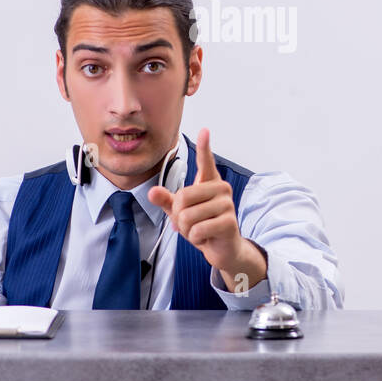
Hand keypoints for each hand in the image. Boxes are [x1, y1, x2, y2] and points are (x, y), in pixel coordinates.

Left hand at [148, 128, 266, 291]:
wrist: (222, 250)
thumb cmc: (203, 226)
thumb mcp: (181, 213)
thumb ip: (167, 201)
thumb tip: (152, 191)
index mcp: (209, 183)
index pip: (205, 161)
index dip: (204, 146)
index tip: (205, 130)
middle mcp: (221, 189)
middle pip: (182, 197)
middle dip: (179, 216)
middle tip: (190, 223)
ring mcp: (227, 204)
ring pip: (188, 216)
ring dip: (187, 230)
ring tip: (199, 231)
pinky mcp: (229, 222)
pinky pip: (197, 229)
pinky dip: (195, 239)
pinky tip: (205, 238)